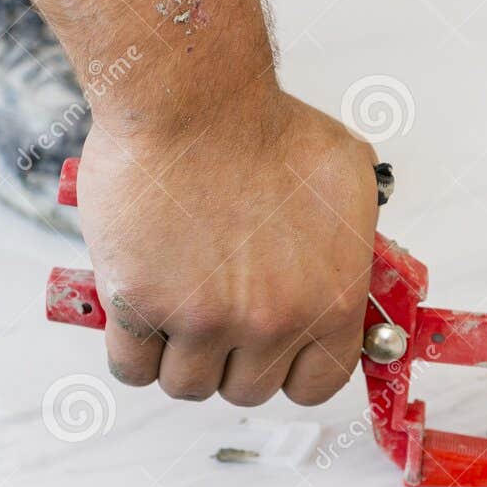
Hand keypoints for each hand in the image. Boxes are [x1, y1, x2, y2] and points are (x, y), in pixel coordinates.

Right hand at [75, 88, 377, 405]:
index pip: (317, 384)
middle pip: (246, 389)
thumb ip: (354, 239)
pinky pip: (132, 367)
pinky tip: (134, 315)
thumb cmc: (264, 124)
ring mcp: (205, 319)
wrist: (192, 97)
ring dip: (177, 356)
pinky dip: (131, 349)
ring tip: (173, 310)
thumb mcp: (348, 179)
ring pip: (187, 384)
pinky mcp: (142, 305)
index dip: (288, 368)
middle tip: (214, 315)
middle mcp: (273, 321)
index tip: (269, 350)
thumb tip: (355, 265)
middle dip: (229, 358)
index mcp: (330, 300)